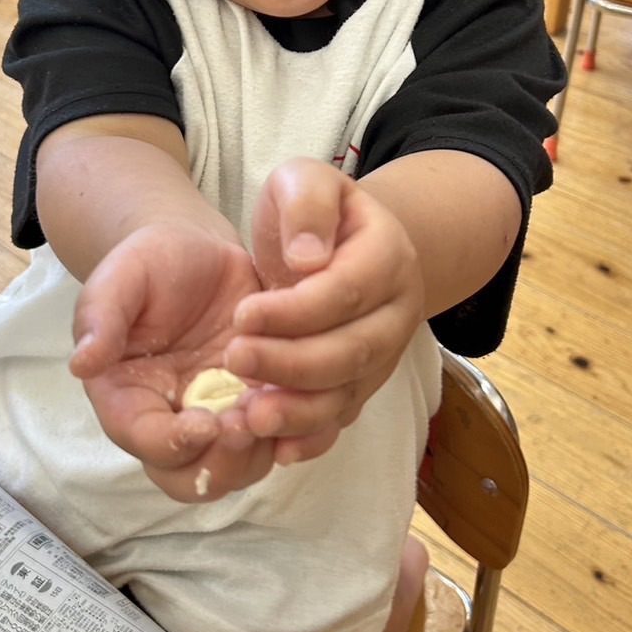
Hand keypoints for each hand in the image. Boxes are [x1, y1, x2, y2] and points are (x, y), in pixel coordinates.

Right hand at [70, 221, 281, 501]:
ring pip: (238, 468)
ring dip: (260, 450)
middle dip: (220, 464)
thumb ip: (101, 317)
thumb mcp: (121, 278)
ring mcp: (218, 416)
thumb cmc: (151, 264)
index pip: (143, 441)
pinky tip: (304, 396)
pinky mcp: (258, 403)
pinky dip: (296, 430)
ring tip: (276, 405)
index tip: (204, 423)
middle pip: (190, 478)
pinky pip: (279, 439)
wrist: (198, 252)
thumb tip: (81, 363)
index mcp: (128, 398)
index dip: (173, 444)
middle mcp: (172, 420)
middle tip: (245, 424)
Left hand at [227, 159, 424, 459]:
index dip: (295, 310)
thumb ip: (307, 205)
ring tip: (250, 417)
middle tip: (234, 360)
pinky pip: (343, 417)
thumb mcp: (306, 181)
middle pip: (351, 350)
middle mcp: (397, 311)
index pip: (345, 292)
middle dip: (291, 363)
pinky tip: (276, 450)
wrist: (341, 243)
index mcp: (387, 256)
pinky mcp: (362, 384)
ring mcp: (384, 354)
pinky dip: (312, 437)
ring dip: (300, 411)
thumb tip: (308, 258)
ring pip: (349, 392)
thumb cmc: (314, 213)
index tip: (242, 314)